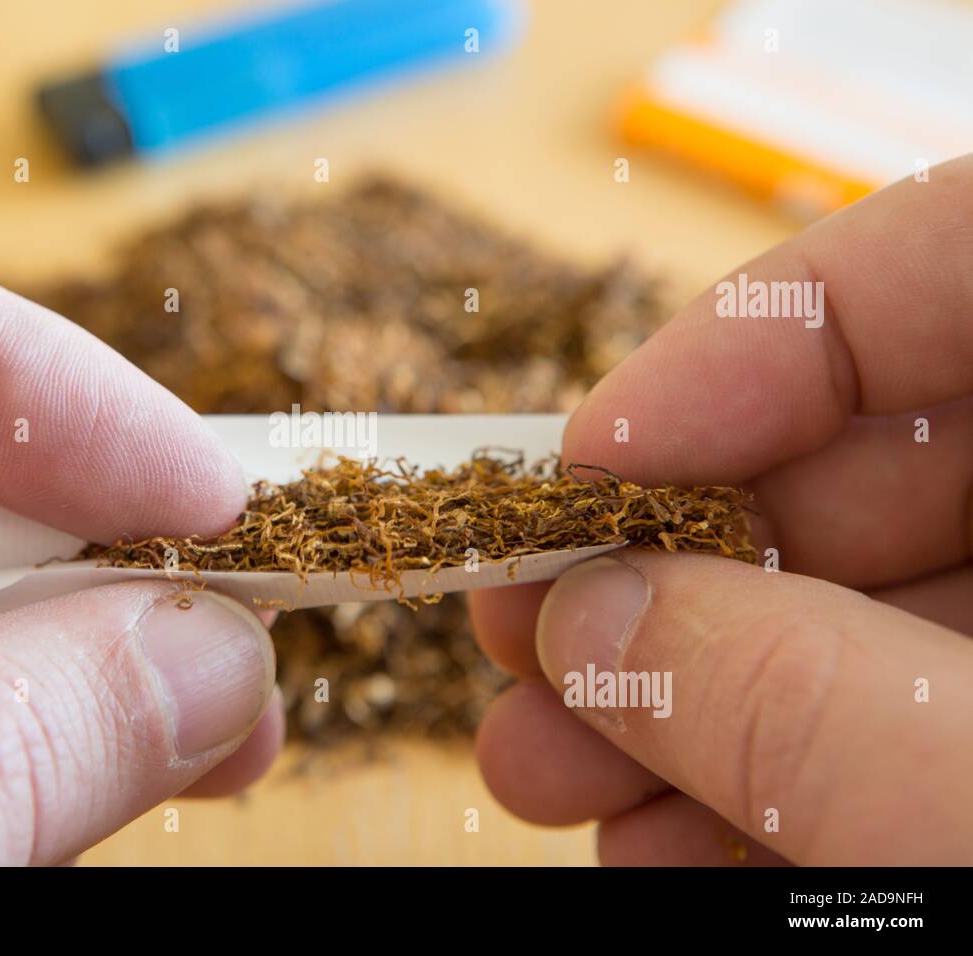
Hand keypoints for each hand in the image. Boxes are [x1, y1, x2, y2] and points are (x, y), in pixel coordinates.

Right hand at [469, 156, 972, 864]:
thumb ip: (801, 702)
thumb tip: (595, 617)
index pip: (958, 263)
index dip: (756, 335)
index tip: (588, 452)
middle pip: (867, 454)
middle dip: (668, 556)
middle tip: (525, 635)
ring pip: (857, 607)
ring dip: (679, 689)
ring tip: (549, 767)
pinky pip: (891, 725)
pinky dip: (761, 777)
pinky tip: (660, 835)